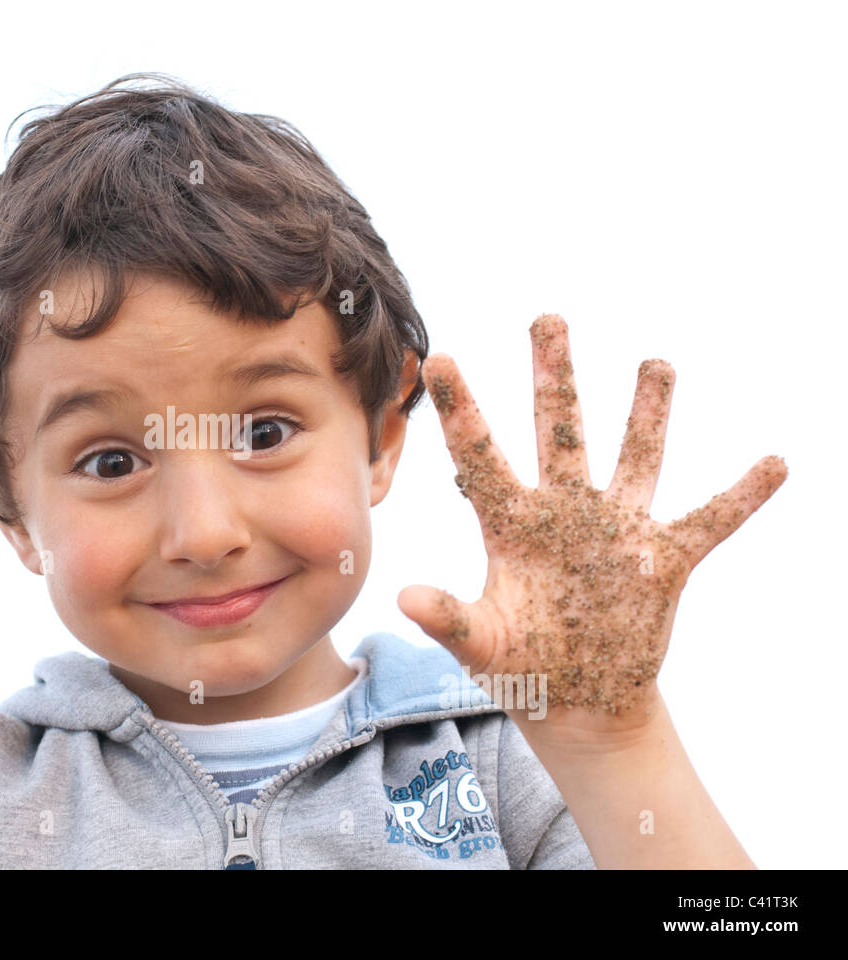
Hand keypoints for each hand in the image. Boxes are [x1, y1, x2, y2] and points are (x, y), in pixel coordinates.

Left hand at [398, 315, 785, 740]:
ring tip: (656, 363)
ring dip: (647, 411)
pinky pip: (710, 521)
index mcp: (511, 526)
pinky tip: (775, 463)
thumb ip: (448, 619)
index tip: (443, 358)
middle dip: (554, 375)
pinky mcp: (661, 560)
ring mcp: (615, 531)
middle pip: (559, 431)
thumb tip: (403, 598)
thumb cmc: (521, 669)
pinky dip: (743, 496)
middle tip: (547, 318)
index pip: (481, 455)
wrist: (577, 705)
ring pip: (635, 456)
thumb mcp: (482, 646)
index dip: (462, 409)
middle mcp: (563, 513)